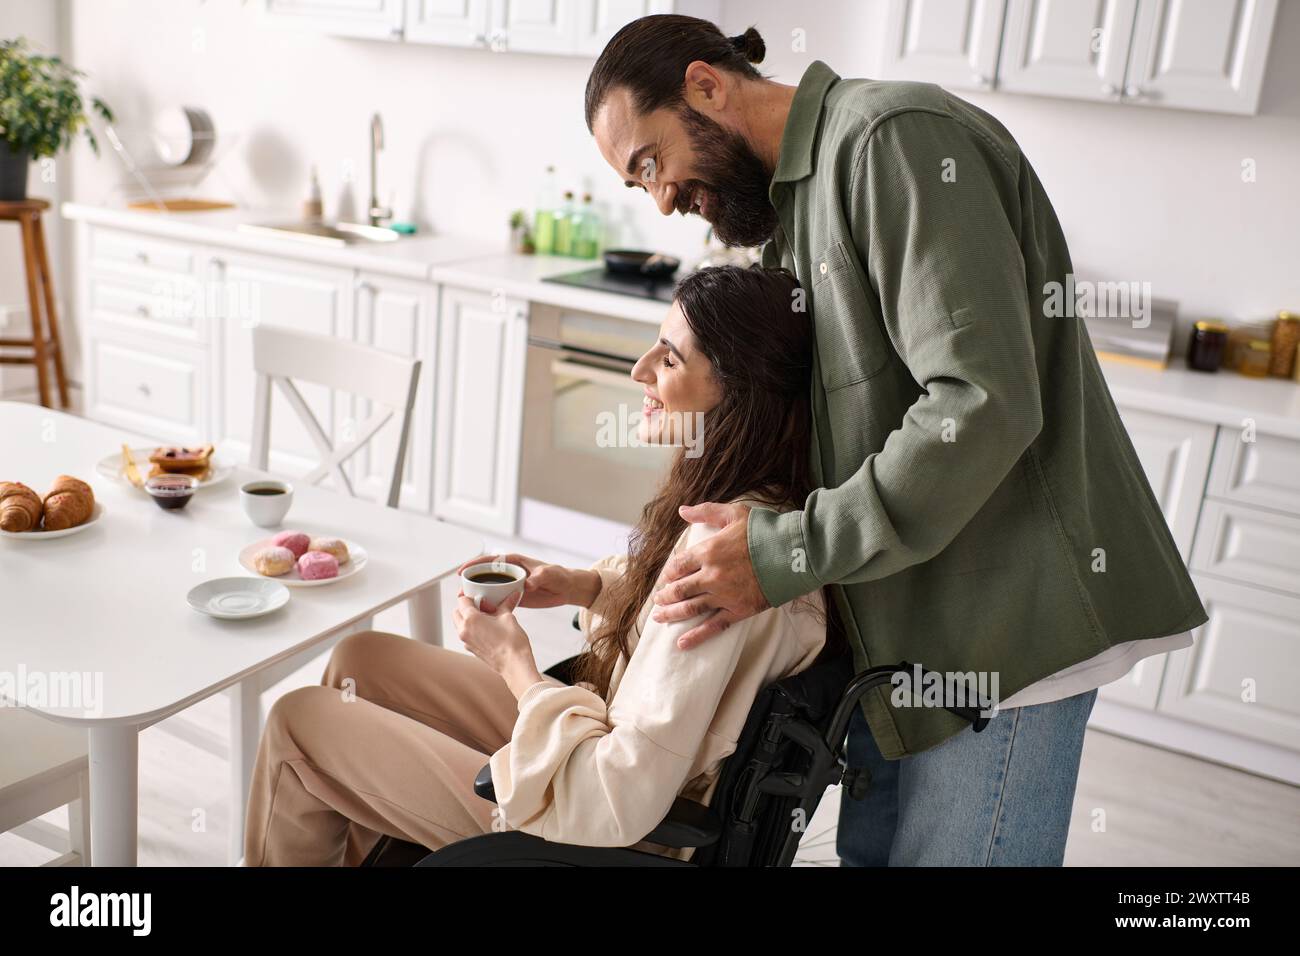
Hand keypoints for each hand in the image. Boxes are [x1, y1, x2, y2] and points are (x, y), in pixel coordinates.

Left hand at [453, 590, 542, 698]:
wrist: (514, 664)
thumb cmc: (511, 643)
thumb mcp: (508, 617)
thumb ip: (506, 604)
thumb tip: (512, 595)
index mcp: (471, 619)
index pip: (462, 600)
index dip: (471, 595)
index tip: (480, 595)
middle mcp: (464, 630)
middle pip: (457, 612)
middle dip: (467, 606)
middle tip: (482, 605)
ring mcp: (466, 641)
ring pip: (459, 624)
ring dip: (468, 618)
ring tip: (486, 617)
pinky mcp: (471, 649)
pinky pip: (466, 634)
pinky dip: (472, 628)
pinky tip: (487, 628)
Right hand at [456, 552, 600, 608]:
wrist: (567, 588)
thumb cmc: (560, 576)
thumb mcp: (551, 574)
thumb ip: (540, 577)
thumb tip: (528, 584)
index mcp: (514, 562)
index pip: (489, 561)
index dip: (474, 565)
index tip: (462, 572)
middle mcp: (509, 572)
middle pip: (484, 575)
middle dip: (470, 583)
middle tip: (460, 594)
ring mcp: (511, 584)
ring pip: (489, 589)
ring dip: (477, 596)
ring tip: (466, 606)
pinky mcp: (514, 596)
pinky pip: (498, 599)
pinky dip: (489, 605)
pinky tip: (481, 614)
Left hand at [651, 502, 769, 649]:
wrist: (793, 552)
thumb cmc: (764, 530)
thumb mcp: (734, 513)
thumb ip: (706, 511)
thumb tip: (682, 510)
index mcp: (707, 551)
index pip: (678, 565)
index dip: (669, 573)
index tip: (667, 577)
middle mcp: (711, 576)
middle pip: (679, 589)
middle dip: (665, 596)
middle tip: (658, 600)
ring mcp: (723, 595)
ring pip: (690, 608)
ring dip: (672, 614)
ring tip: (659, 617)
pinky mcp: (738, 610)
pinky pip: (712, 626)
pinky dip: (696, 636)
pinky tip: (682, 643)